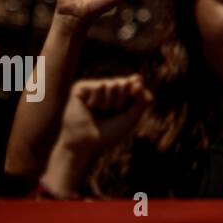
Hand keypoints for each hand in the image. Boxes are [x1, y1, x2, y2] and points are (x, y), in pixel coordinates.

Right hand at [41, 75, 152, 195]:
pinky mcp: (81, 87)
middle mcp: (108, 88)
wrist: (85, 144)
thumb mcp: (131, 117)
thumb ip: (142, 100)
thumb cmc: (108, 132)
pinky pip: (99, 86)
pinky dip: (98, 100)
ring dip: (109, 103)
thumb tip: (138, 78)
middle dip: (122, 101)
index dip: (137, 90)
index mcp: (121, 93)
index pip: (136, 81)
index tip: (131, 102)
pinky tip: (89, 107)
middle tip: (111, 113)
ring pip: (114, 84)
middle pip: (126, 83)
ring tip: (99, 111)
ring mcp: (94, 86)